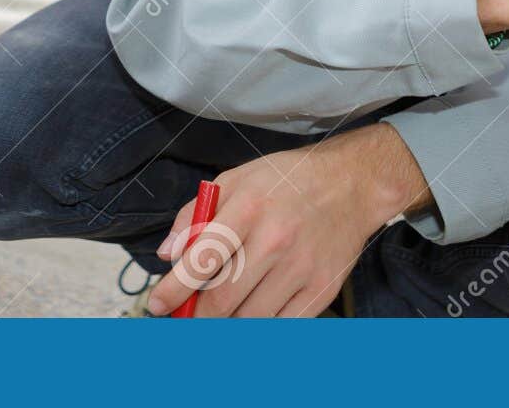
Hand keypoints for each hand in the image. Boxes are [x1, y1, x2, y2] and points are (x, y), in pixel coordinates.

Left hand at [146, 124, 424, 317]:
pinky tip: (250, 315)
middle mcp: (276, 240)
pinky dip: (260, 328)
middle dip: (195, 317)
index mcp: (248, 208)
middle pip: (223, 300)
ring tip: (217, 314)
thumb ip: (195, 215)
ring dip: (226, 325)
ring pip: (250, 319)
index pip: (202, 259)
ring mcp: (302, 268)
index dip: (174, 289)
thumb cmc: (286, 181)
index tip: (157, 305)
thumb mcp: (235, 180)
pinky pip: (282, 326)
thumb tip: (167, 254)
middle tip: (184, 318)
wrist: (351, 184)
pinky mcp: (323, 290)